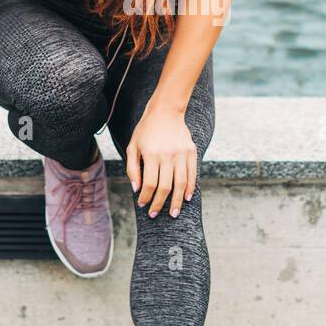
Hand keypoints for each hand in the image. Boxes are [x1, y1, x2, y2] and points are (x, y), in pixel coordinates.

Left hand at [125, 101, 196, 218]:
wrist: (166, 111)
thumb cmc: (146, 130)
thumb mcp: (133, 146)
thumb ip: (133, 168)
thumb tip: (137, 189)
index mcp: (151, 154)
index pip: (149, 183)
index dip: (146, 197)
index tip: (143, 205)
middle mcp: (167, 155)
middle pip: (165, 187)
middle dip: (160, 203)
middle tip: (155, 214)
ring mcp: (181, 153)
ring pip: (180, 183)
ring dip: (177, 201)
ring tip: (174, 213)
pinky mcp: (191, 151)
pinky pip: (192, 174)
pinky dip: (190, 188)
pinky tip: (186, 198)